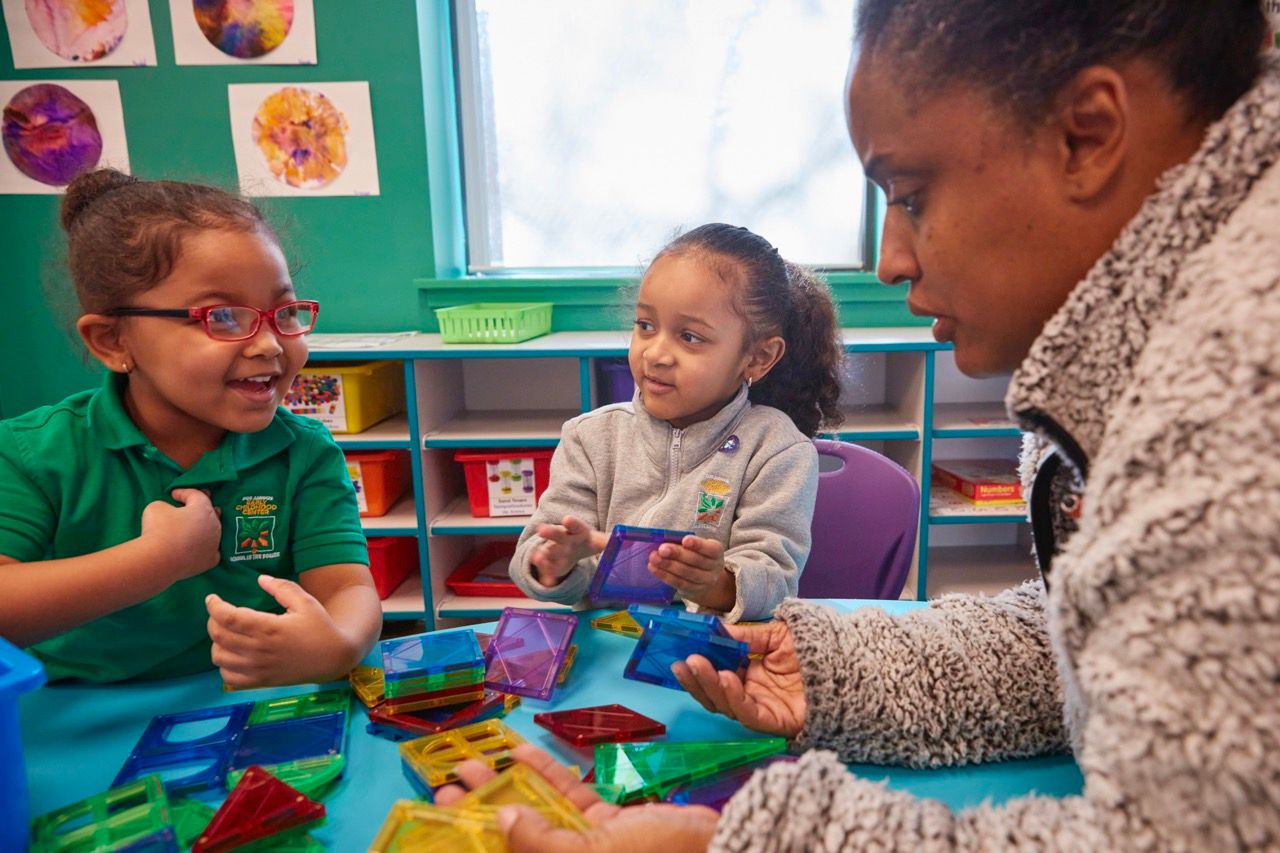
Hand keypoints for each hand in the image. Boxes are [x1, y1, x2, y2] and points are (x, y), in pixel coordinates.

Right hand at [139, 488, 221, 582]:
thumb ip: (167, 505)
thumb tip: (170, 512)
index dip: (184, 493)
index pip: (196, 496)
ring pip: (213, 532)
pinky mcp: (209, 561)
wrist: (159, 560)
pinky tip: (202, 547)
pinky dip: (207, 547)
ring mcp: (214, 544)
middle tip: (192, 506)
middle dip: (200, 508)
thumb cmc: (158, 529)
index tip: (174, 494)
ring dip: (205, 528)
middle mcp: (214, 525)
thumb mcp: (157, 507)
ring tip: (198, 525)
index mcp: (203, 509)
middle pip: (209, 513)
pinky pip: (212, 551)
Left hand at [205, 575, 354, 687]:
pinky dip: (224, 665)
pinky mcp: (260, 682)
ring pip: (219, 657)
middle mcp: (259, 650)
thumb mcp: (305, 602)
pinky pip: (228, 677)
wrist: (333, 658)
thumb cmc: (320, 627)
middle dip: (213, 620)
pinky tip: (233, 655)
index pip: (228, 617)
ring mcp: (258, 669)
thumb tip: (260, 579)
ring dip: (217, 642)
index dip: (214, 606)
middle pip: (219, 635)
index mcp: (269, 628)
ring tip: (227, 633)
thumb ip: (282, 588)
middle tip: (219, 613)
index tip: (212, 598)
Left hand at [435, 744, 719, 852]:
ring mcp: (593, 848)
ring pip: (538, 814)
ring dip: (508, 785)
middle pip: (514, 837)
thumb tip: (504, 820)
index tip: (442, 810)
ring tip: (475, 760)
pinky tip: (522, 751)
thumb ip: (543, 842)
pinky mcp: (613, 827)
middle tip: (450, 781)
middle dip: (481, 808)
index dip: (473, 837)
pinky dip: (548, 775)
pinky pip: (572, 799)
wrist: (723, 844)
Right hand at [530, 516, 607, 584]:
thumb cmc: (587, 542)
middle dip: (550, 532)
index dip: (572, 523)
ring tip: (538, 559)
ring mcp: (555, 550)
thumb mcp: (601, 542)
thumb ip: (613, 543)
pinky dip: (548, 576)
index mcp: (578, 532)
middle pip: (557, 535)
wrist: (572, 548)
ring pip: (548, 551)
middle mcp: (564, 539)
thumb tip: (630, 545)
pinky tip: (548, 583)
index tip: (567, 519)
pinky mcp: (551, 564)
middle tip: (541, 530)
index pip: (576, 526)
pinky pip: (548, 570)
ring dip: (543, 555)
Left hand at [648, 535, 734, 610]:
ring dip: (668, 565)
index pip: (711, 549)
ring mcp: (705, 581)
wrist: (705, 579)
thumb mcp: (697, 546)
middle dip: (677, 554)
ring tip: (654, 558)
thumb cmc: (697, 555)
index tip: (685, 540)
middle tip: (662, 549)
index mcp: (716, 552)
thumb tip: (664, 540)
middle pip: (696, 561)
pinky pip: (678, 583)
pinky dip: (664, 575)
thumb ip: (684, 543)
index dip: (698, 545)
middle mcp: (714, 567)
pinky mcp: (693, 590)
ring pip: (686, 573)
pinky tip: (654, 568)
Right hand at [673, 620, 806, 737]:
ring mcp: (762, 709)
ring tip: (697, 665)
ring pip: (726, 705)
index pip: (717, 674)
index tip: (681, 652)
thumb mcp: (775, 635)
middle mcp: (752, 694)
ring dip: (709, 686)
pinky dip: (734, 698)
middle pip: (716, 694)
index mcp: (750, 674)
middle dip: (697, 680)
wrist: (847, 663)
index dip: (700, 666)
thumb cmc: (814, 648)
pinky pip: (748, 714)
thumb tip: (717, 631)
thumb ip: (747, 636)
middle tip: (683, 663)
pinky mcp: (775, 722)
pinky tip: (726, 678)